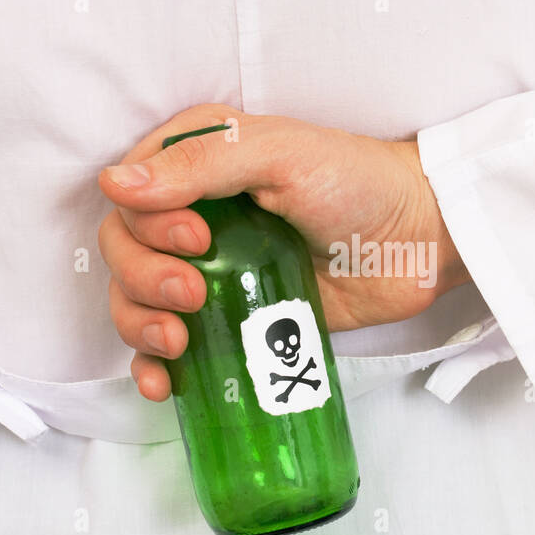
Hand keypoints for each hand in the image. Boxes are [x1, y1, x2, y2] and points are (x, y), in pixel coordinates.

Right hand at [97, 104, 468, 400]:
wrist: (419, 240)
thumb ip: (203, 163)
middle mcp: (192, 212)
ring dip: (140, 324)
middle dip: (143, 278)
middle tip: (193, 291)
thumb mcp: (281, 154)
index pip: (128, 196)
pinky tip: (162, 380)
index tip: (196, 238)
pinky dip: (153, 366)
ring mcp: (210, 270)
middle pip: (124, 252)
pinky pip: (170, 347)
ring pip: (136, 300)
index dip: (145, 224)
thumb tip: (116, 183)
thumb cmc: (358, 182)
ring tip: (178, 340)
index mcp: (197, 161)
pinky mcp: (232, 318)